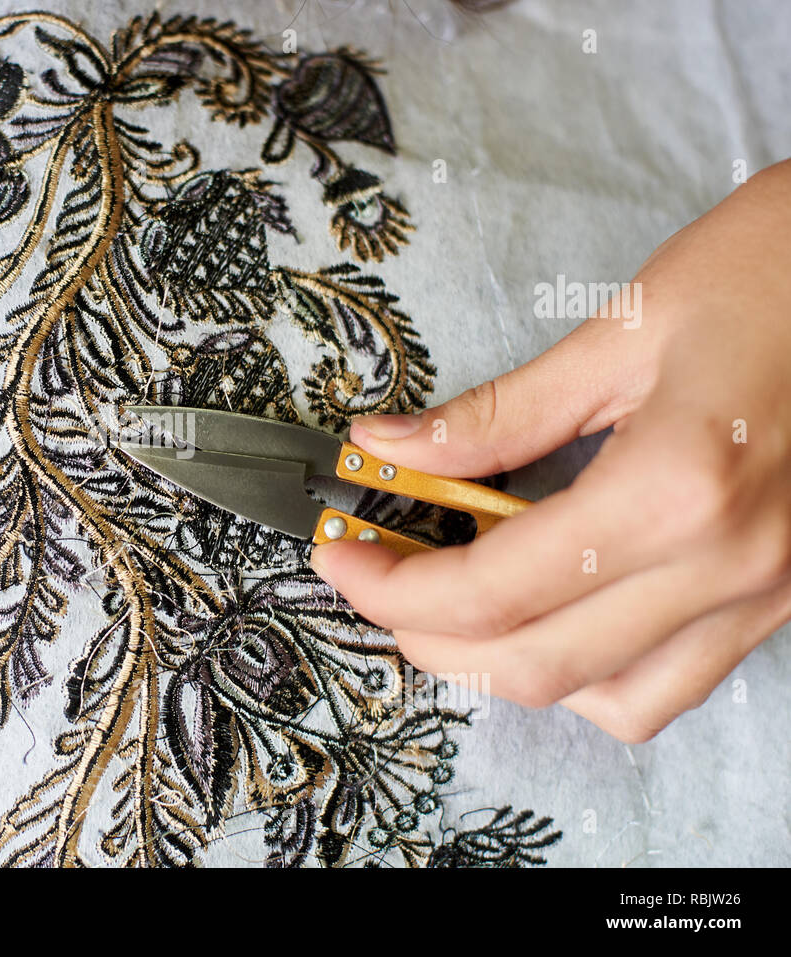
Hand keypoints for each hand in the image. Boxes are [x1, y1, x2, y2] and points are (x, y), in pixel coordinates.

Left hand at [311, 158, 790, 741]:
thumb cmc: (782, 270)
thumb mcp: (623, 330)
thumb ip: (496, 413)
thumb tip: (386, 448)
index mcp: (674, 491)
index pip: (491, 589)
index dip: (393, 587)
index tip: (342, 558)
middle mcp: (725, 566)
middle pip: (536, 666)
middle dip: (429, 637)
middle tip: (378, 580)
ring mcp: (767, 595)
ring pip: (609, 700)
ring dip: (508, 667)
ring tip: (453, 602)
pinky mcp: (785, 597)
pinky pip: (674, 683)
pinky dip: (594, 673)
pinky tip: (554, 613)